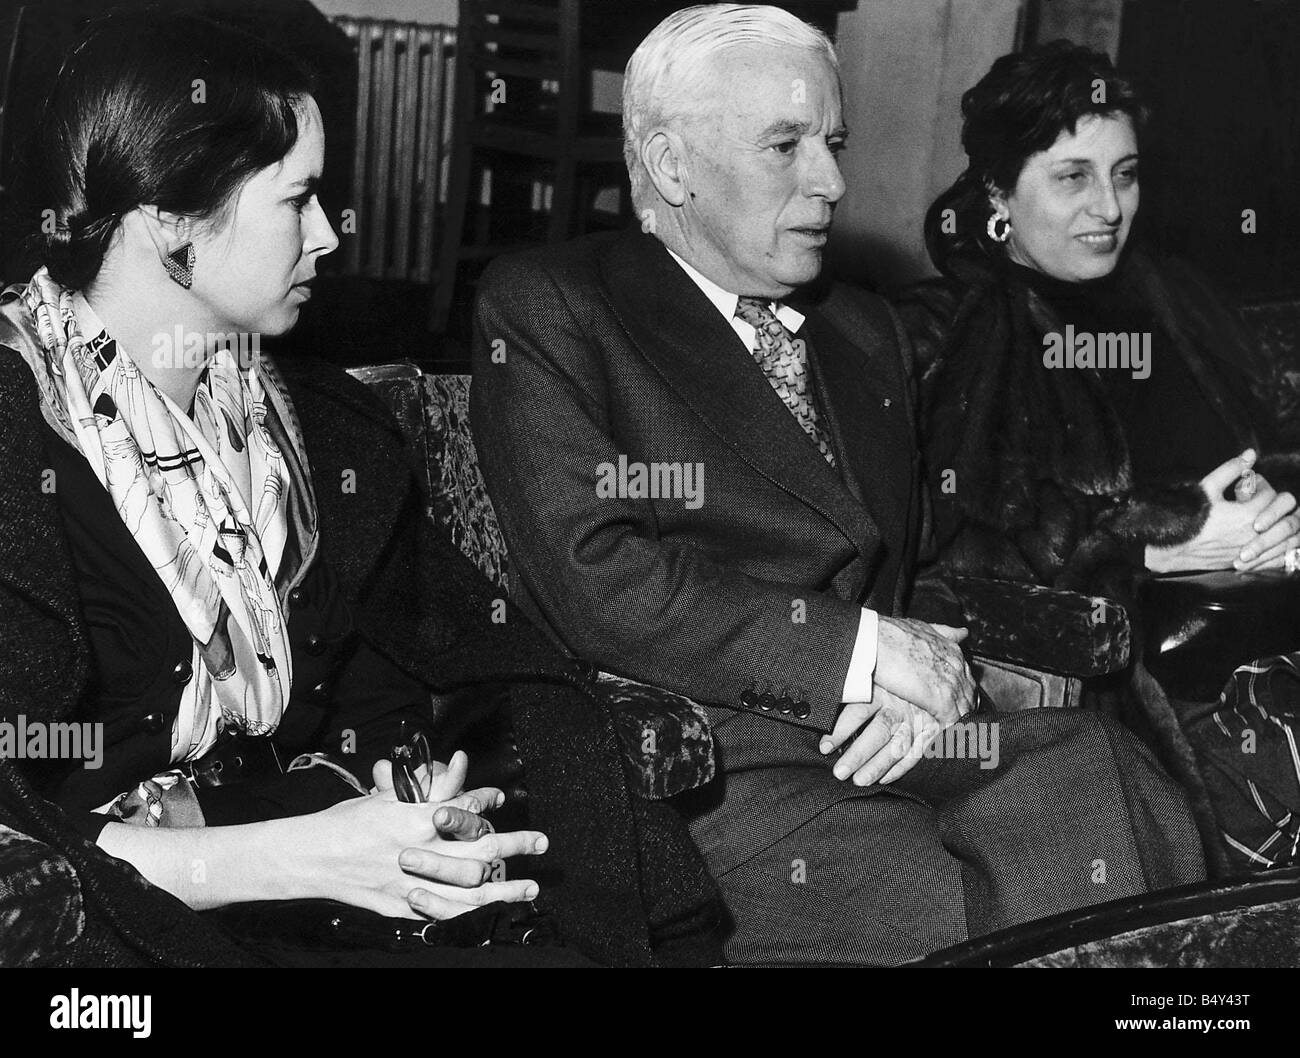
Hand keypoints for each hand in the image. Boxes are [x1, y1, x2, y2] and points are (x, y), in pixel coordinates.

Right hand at [285, 753, 546, 919]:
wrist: (310, 858)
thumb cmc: (347, 822)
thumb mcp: (387, 796)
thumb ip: (425, 784)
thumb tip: (458, 763)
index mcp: (415, 819)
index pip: (465, 809)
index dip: (487, 801)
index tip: (501, 798)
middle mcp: (420, 853)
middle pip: (480, 851)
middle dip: (515, 845)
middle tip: (541, 841)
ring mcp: (413, 884)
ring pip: (471, 891)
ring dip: (505, 889)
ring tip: (531, 886)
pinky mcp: (404, 908)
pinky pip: (446, 913)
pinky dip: (472, 913)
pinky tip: (492, 911)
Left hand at [818, 687, 942, 785]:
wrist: (931, 672)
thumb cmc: (889, 677)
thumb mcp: (871, 676)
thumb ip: (850, 690)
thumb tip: (818, 708)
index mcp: (881, 690)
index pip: (858, 711)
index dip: (840, 730)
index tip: (824, 748)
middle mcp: (899, 706)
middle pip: (878, 732)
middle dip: (858, 755)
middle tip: (840, 772)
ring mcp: (915, 720)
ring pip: (897, 747)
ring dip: (878, 766)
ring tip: (859, 781)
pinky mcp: (929, 731)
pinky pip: (915, 753)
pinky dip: (899, 769)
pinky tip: (883, 780)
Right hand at [873, 617, 975, 725]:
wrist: (877, 642)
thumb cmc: (892, 635)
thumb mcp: (923, 627)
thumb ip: (945, 632)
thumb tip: (962, 632)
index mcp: (953, 652)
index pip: (967, 677)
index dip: (962, 691)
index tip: (955, 700)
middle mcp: (957, 668)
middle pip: (970, 695)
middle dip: (964, 708)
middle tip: (955, 720)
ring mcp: (951, 685)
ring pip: (965, 709)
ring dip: (958, 721)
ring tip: (952, 734)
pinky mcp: (941, 701)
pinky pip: (953, 720)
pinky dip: (949, 729)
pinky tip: (944, 737)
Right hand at [1145, 450, 1299, 572]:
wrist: (1170, 550)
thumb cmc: (1187, 519)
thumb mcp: (1207, 488)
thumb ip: (1231, 469)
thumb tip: (1250, 454)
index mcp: (1248, 515)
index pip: (1271, 495)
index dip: (1259, 484)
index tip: (1246, 483)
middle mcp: (1254, 535)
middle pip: (1279, 513)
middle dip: (1269, 503)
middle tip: (1252, 499)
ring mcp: (1251, 552)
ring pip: (1280, 536)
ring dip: (1273, 524)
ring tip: (1256, 517)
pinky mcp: (1245, 563)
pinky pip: (1274, 557)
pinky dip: (1273, 546)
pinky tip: (1259, 537)